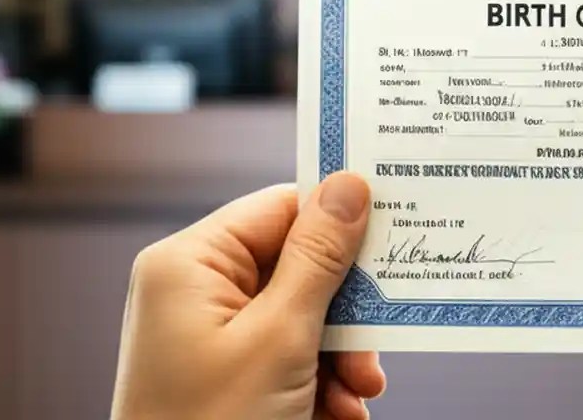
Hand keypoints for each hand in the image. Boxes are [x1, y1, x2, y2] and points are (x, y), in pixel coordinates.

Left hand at [111, 172, 384, 419]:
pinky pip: (290, 355)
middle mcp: (195, 291)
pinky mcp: (226, 373)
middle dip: (345, 314)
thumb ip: (319, 259)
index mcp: (189, 264)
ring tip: (356, 396)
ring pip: (303, 316)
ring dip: (341, 357)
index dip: (339, 223)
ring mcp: (209, 335)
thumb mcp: (279, 339)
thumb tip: (349, 186)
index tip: (393, 240)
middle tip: (373, 351)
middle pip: (299, 266)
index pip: (282, 208)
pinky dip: (321, 383)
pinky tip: (337, 414)